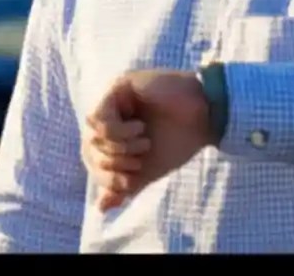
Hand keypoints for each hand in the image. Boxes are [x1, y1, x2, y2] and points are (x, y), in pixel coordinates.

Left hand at [82, 69, 212, 210]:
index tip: (130, 182)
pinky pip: (100, 118)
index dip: (105, 178)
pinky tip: (140, 129)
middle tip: (139, 160)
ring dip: (119, 148)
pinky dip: (119, 132)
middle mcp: (109, 114)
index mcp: (113, 134)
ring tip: (144, 143)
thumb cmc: (178, 141)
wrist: (204, 117)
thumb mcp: (147, 170)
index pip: (91, 159)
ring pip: (93, 135)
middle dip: (114, 164)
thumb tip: (99, 207)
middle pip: (89, 148)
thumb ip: (123, 186)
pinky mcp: (117, 87)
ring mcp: (111, 99)